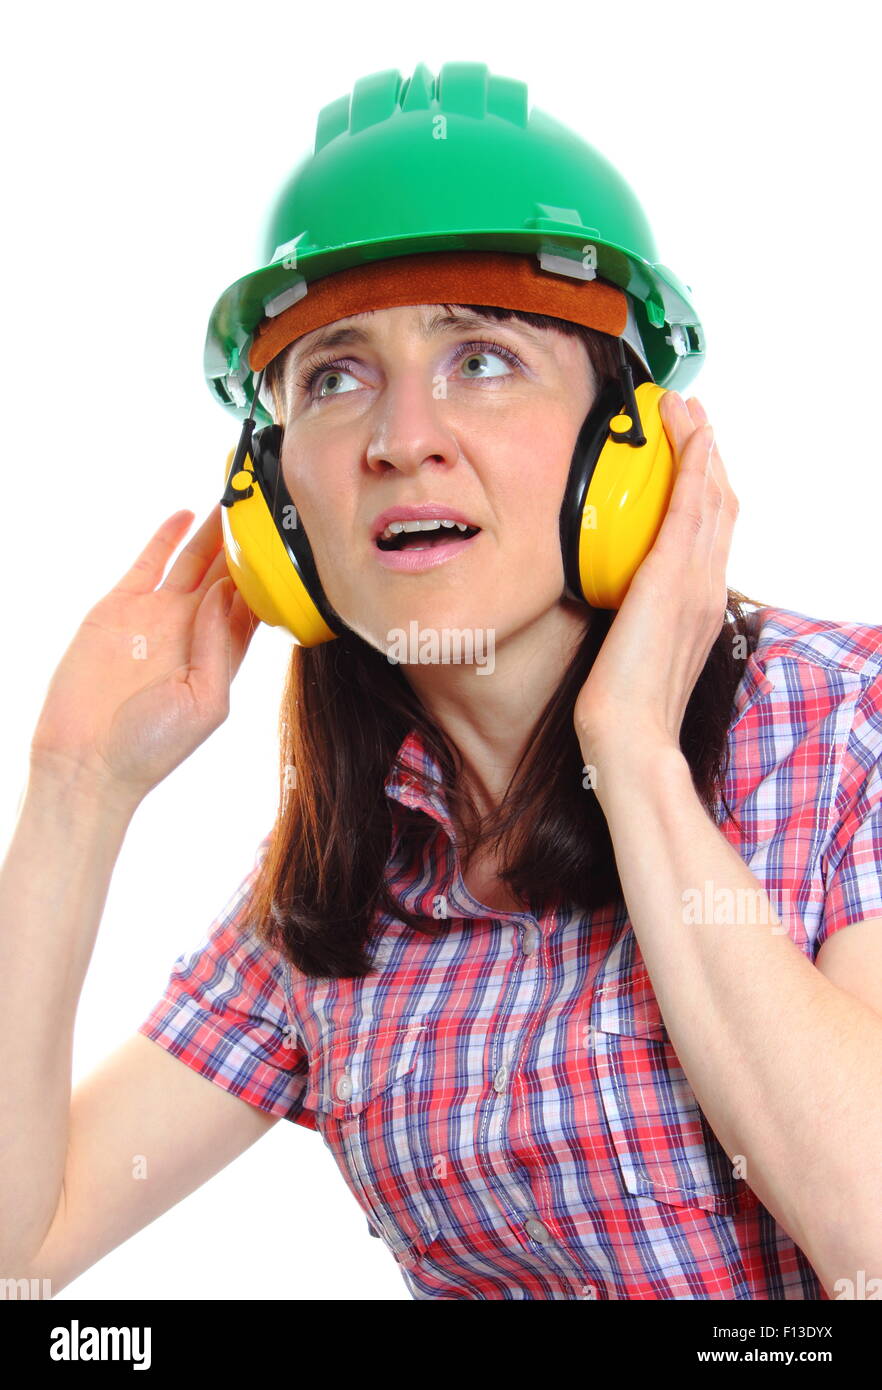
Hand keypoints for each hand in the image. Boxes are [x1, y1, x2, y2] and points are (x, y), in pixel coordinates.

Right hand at [29, 504, 258, 806]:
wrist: (85, 760)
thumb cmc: (150, 747)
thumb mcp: (206, 702)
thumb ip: (222, 647)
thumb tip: (229, 594)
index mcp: (219, 656)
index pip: (252, 606)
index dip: (267, 577)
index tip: (287, 546)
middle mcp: (191, 631)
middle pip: (227, 575)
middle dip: (245, 546)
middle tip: (264, 508)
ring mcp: (155, 616)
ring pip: (192, 561)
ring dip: (213, 532)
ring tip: (233, 499)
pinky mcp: (119, 608)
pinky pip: (148, 563)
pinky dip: (166, 537)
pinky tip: (186, 515)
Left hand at [573, 393, 738, 767]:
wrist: (630, 736)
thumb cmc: (624, 707)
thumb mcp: (632, 653)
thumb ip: (635, 622)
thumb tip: (619, 608)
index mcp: (699, 606)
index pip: (711, 533)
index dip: (706, 488)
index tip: (694, 456)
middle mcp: (707, 587)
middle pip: (719, 504)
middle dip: (707, 454)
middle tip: (693, 413)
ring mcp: (696, 581)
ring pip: (710, 495)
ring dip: (699, 444)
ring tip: (685, 407)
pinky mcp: (674, 577)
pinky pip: (691, 505)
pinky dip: (694, 464)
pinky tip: (690, 434)